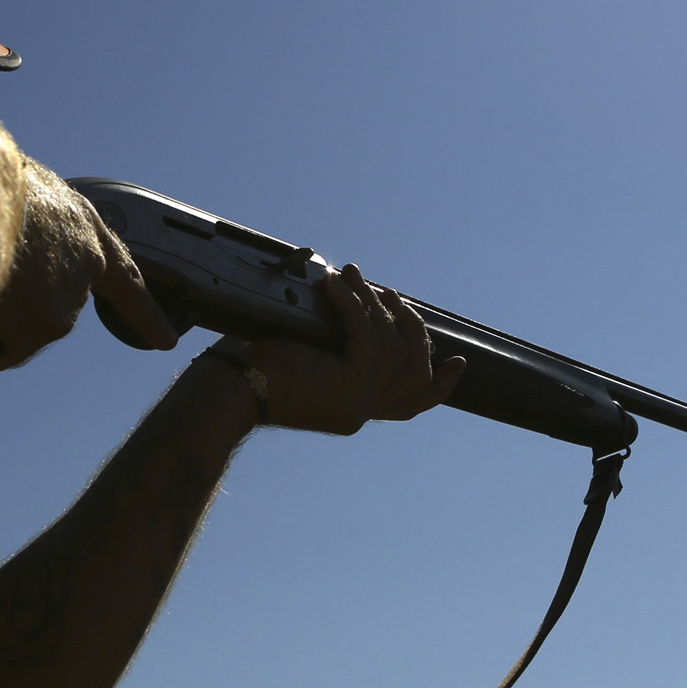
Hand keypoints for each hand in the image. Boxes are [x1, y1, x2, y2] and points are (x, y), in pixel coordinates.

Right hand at [0, 160, 176, 369]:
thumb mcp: (8, 191)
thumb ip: (22, 224)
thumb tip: (1, 245)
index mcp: (81, 226)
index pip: (123, 276)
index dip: (142, 311)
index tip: (165, 341)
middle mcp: (84, 268)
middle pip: (43, 304)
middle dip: (9, 301)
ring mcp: (65, 303)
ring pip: (11, 325)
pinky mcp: (40, 330)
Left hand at [244, 264, 465, 434]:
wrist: (227, 385)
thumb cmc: (253, 361)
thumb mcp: (308, 346)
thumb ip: (341, 338)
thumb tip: (363, 298)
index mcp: (352, 406)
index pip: (412, 403)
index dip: (441, 385)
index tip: (459, 362)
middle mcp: (360, 411)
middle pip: (414, 371)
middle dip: (409, 327)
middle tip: (389, 294)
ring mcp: (356, 404)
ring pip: (391, 347)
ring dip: (374, 305)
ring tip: (351, 276)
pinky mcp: (348, 389)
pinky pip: (365, 338)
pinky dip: (351, 305)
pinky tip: (333, 284)